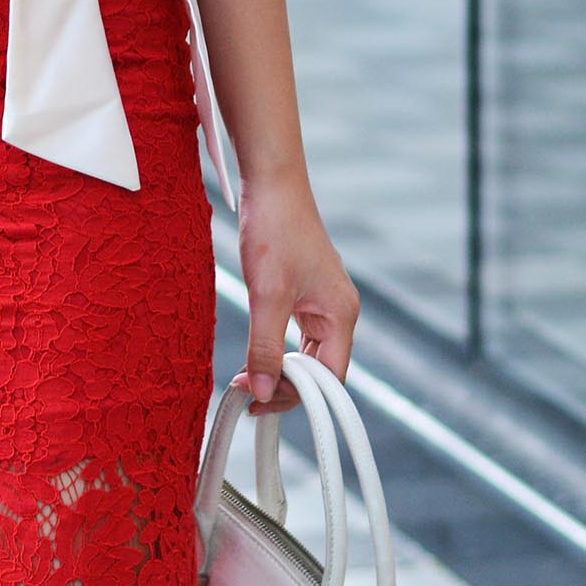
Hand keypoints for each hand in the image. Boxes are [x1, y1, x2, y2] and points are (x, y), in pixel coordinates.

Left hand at [236, 161, 358, 404]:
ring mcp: (323, 302)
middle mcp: (339, 311)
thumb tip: (259, 392)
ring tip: (244, 378)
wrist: (271, 183)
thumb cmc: (274, 230)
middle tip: (245, 393)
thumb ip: (264, 347)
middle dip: (284, 385)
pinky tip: (253, 353)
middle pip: (319, 370)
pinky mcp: (306, 292)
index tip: (257, 402)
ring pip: (307, 353)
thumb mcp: (266, 295)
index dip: (295, 396)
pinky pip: (297, 334)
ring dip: (278, 369)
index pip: (329, 379)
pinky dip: (276, 349)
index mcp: (341, 315)